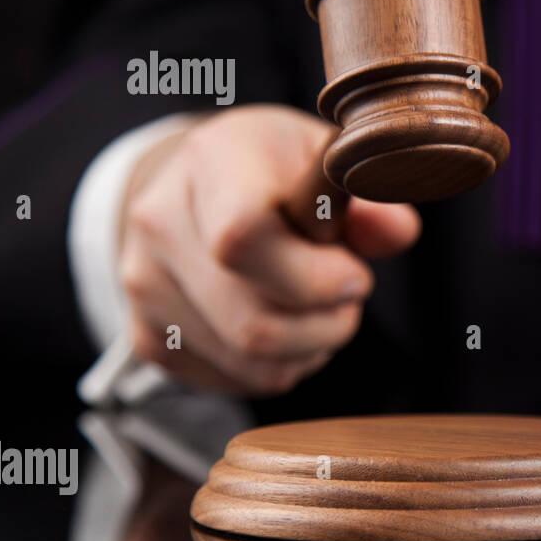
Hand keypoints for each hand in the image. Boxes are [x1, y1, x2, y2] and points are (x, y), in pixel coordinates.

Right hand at [118, 105, 419, 395]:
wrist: (199, 184)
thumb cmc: (276, 171)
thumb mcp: (327, 161)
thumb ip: (370, 200)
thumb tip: (396, 231)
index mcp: (212, 162)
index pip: (244, 238)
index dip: (314, 276)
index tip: (355, 273)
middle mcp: (160, 223)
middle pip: (254, 323)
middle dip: (328, 323)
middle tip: (349, 294)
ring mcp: (144, 285)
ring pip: (251, 363)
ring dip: (310, 347)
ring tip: (318, 307)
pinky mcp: (148, 336)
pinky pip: (236, 380)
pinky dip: (280, 364)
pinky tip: (284, 322)